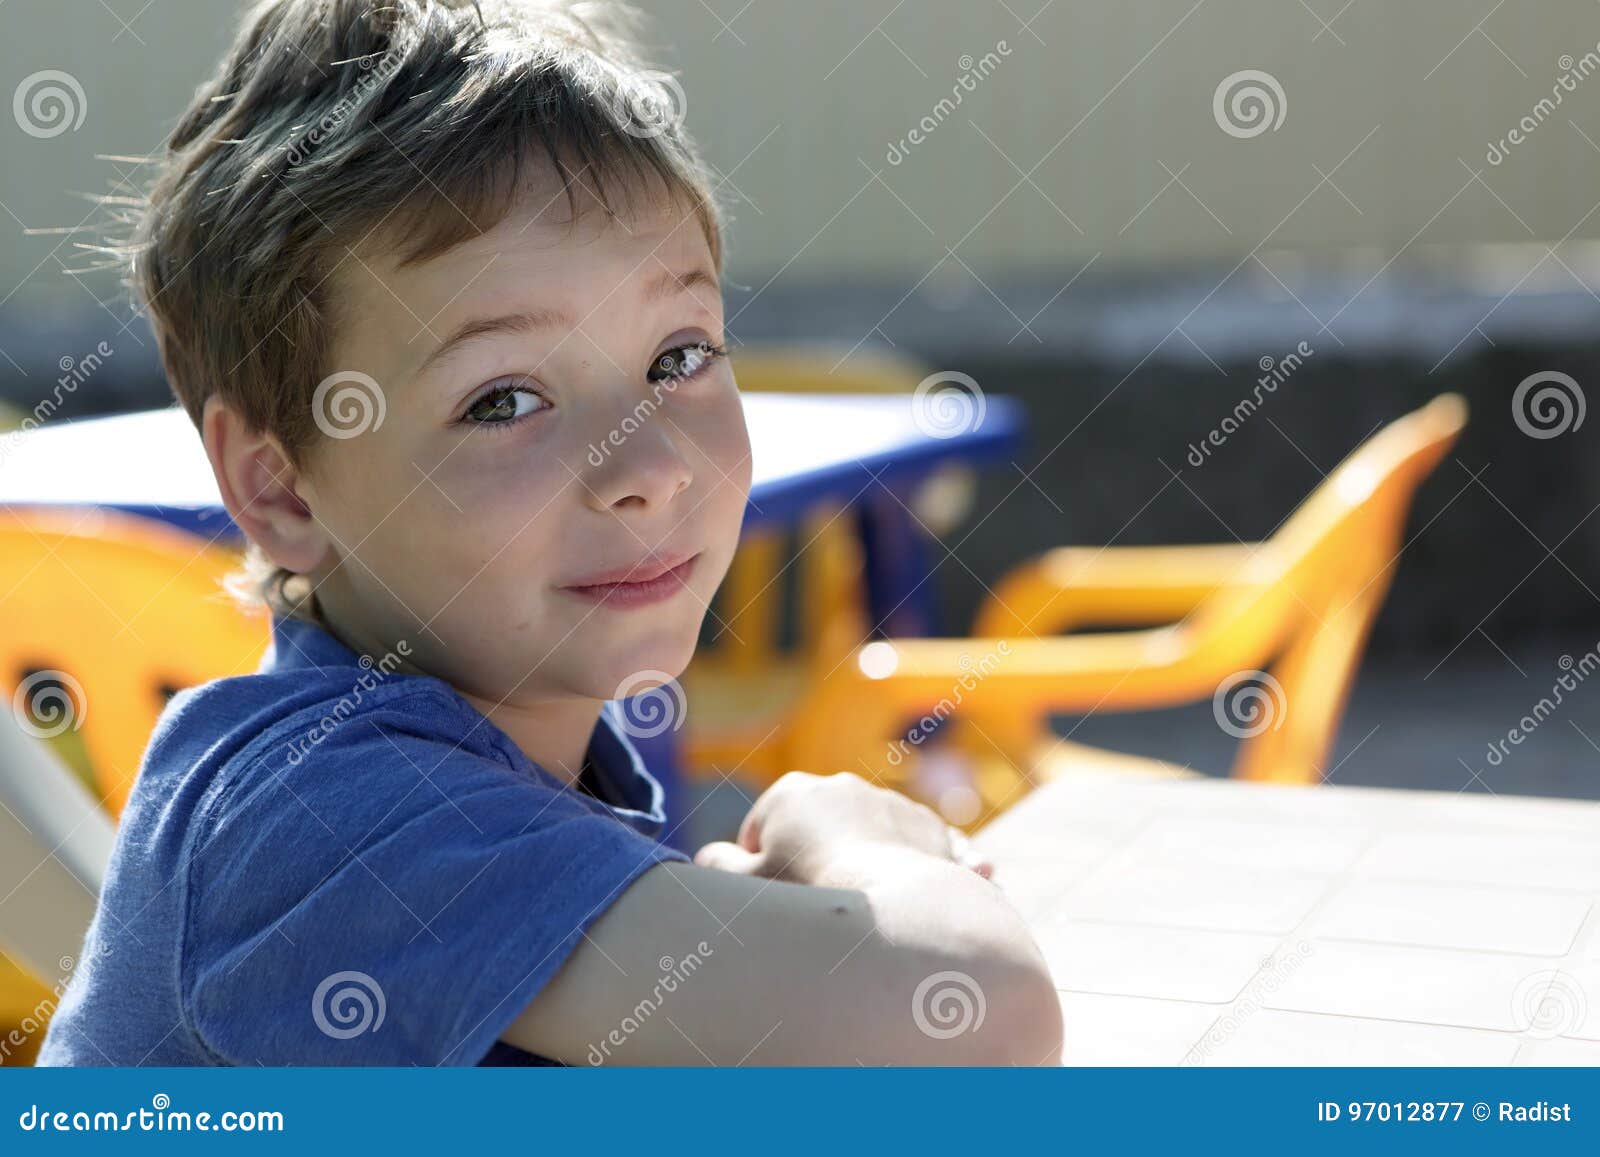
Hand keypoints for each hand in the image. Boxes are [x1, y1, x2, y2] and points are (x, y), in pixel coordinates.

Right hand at [693, 771, 992, 882]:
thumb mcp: (748, 888)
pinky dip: (896, 865)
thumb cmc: (812, 898)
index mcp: (789, 793)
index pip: (760, 830)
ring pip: (860, 834)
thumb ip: (718, 867)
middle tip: (817, 903)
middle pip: (812, 827)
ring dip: (855, 859)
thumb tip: (708, 857)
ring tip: (858, 904)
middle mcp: (839, 785)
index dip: (760, 867)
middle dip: (811, 857)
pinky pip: (902, 844)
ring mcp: (886, 800)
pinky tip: (893, 897)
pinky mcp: (925, 822)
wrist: (898, 910)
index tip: (775, 896)